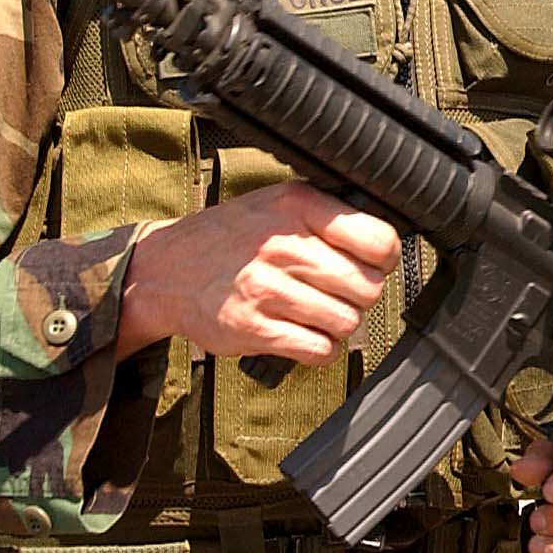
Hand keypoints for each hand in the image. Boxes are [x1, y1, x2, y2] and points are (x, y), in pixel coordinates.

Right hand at [113, 183, 398, 363]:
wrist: (167, 270)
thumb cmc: (233, 236)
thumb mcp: (279, 204)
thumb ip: (329, 216)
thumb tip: (384, 243)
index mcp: (297, 207)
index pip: (376, 239)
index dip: (386, 258)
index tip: (376, 264)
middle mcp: (284, 246)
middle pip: (367, 287)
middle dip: (362, 295)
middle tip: (344, 292)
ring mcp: (267, 289)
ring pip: (347, 321)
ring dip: (341, 324)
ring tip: (322, 313)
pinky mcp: (253, 327)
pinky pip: (318, 349)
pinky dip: (322, 348)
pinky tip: (307, 334)